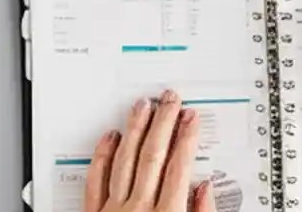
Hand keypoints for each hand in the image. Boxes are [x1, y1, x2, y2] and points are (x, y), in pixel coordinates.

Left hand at [83, 90, 213, 211]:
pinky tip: (110, 137)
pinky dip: (103, 156)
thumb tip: (206, 190)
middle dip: (164, 123)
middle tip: (170, 101)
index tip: (191, 118)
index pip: (179, 168)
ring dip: (136, 129)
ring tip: (143, 107)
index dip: (187, 138)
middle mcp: (139, 210)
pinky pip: (96, 180)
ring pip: (125, 160)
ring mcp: (114, 211)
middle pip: (152, 156)